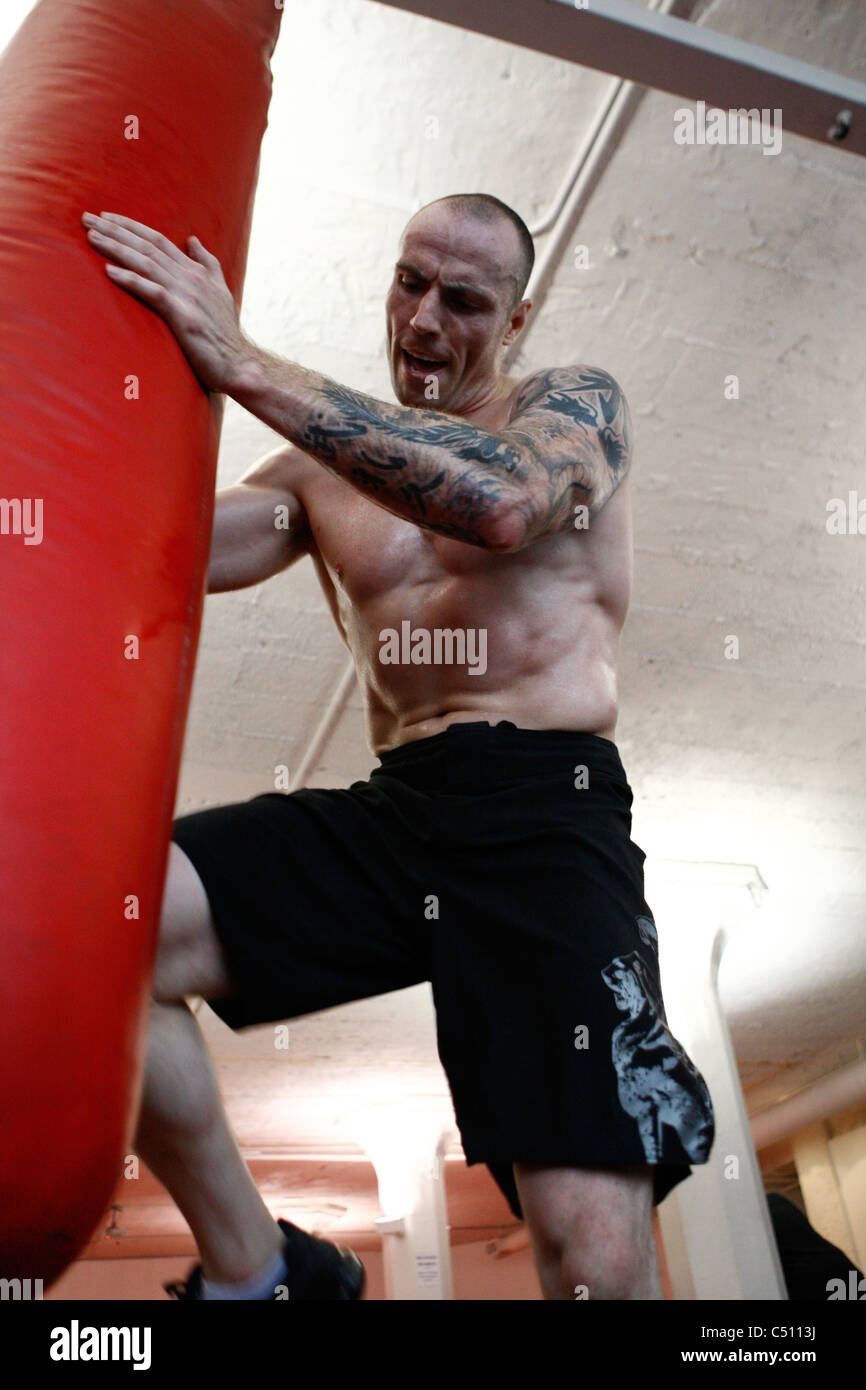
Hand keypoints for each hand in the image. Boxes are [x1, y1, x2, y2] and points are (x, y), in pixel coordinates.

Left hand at [82, 211, 251, 392]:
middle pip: (147, 246)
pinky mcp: (184, 317)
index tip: (106, 216)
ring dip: (117, 248)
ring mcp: (188, 296)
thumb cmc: (225, 334)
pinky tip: (109, 271)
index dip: (131, 226)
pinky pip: (153, 292)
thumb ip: (207, 264)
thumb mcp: (221, 292)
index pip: (159, 240)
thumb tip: (193, 240)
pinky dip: (130, 279)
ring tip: (91, 237)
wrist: (239, 364)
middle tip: (87, 218)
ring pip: (147, 264)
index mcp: (197, 271)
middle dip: (115, 230)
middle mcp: (192, 278)